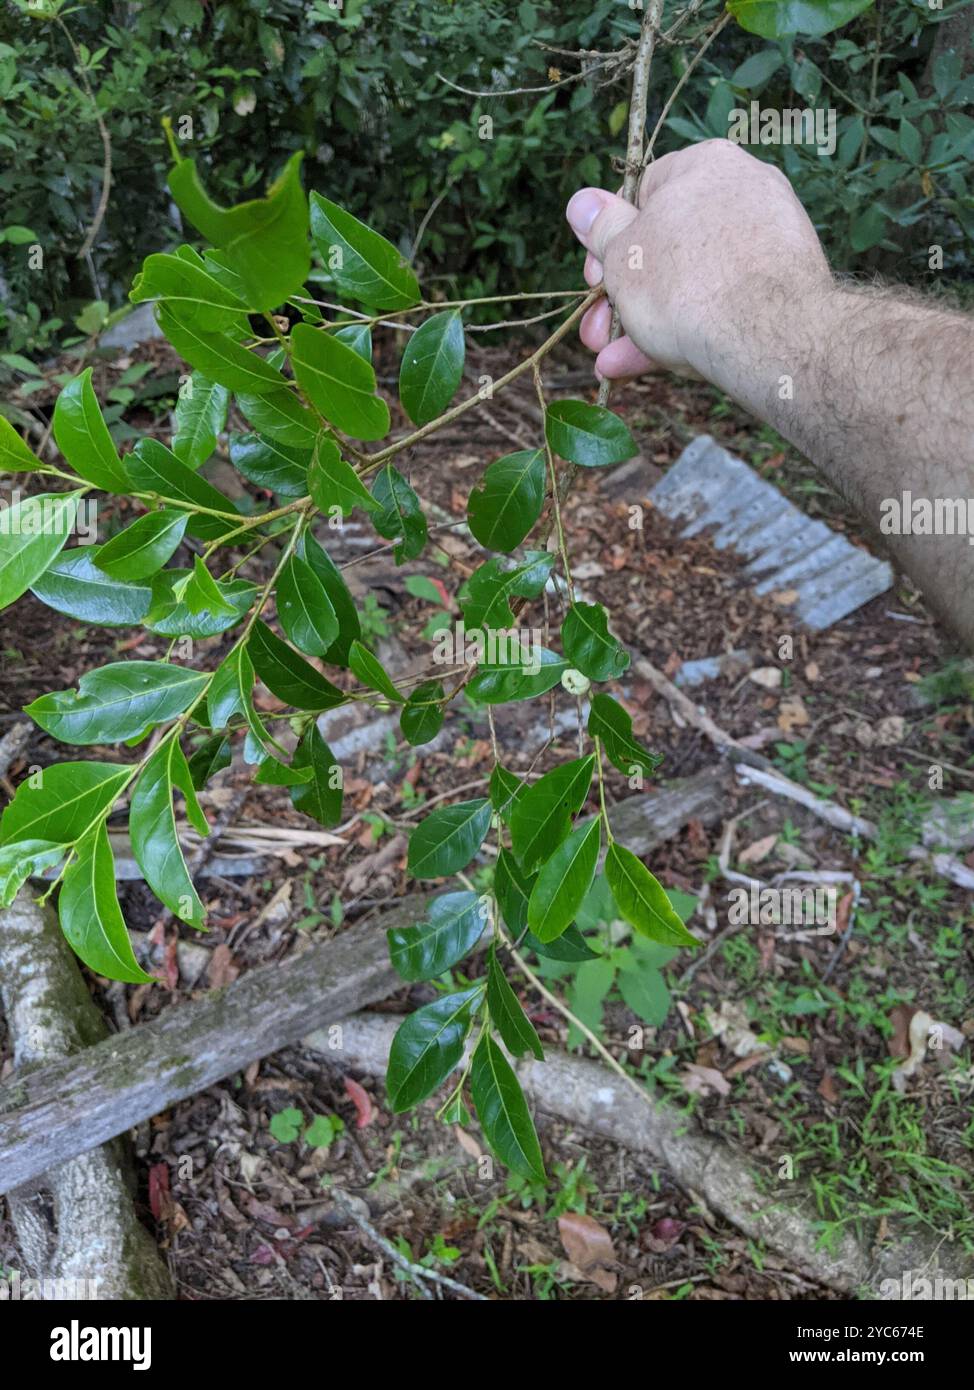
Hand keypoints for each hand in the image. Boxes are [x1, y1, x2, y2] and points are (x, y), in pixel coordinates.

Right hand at [565, 139, 831, 385]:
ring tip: (613, 361)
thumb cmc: (684, 284)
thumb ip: (601, 229)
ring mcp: (767, 237)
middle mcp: (742, 190)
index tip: (596, 281)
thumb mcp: (623, 256)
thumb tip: (581, 203)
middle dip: (624, 296)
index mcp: (703, 164)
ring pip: (691, 282)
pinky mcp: (783, 282)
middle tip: (598, 332)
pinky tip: (652, 363)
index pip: (643, 195)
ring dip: (645, 324)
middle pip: (665, 246)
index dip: (610, 243)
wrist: (768, 333)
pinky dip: (688, 329)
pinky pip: (723, 301)